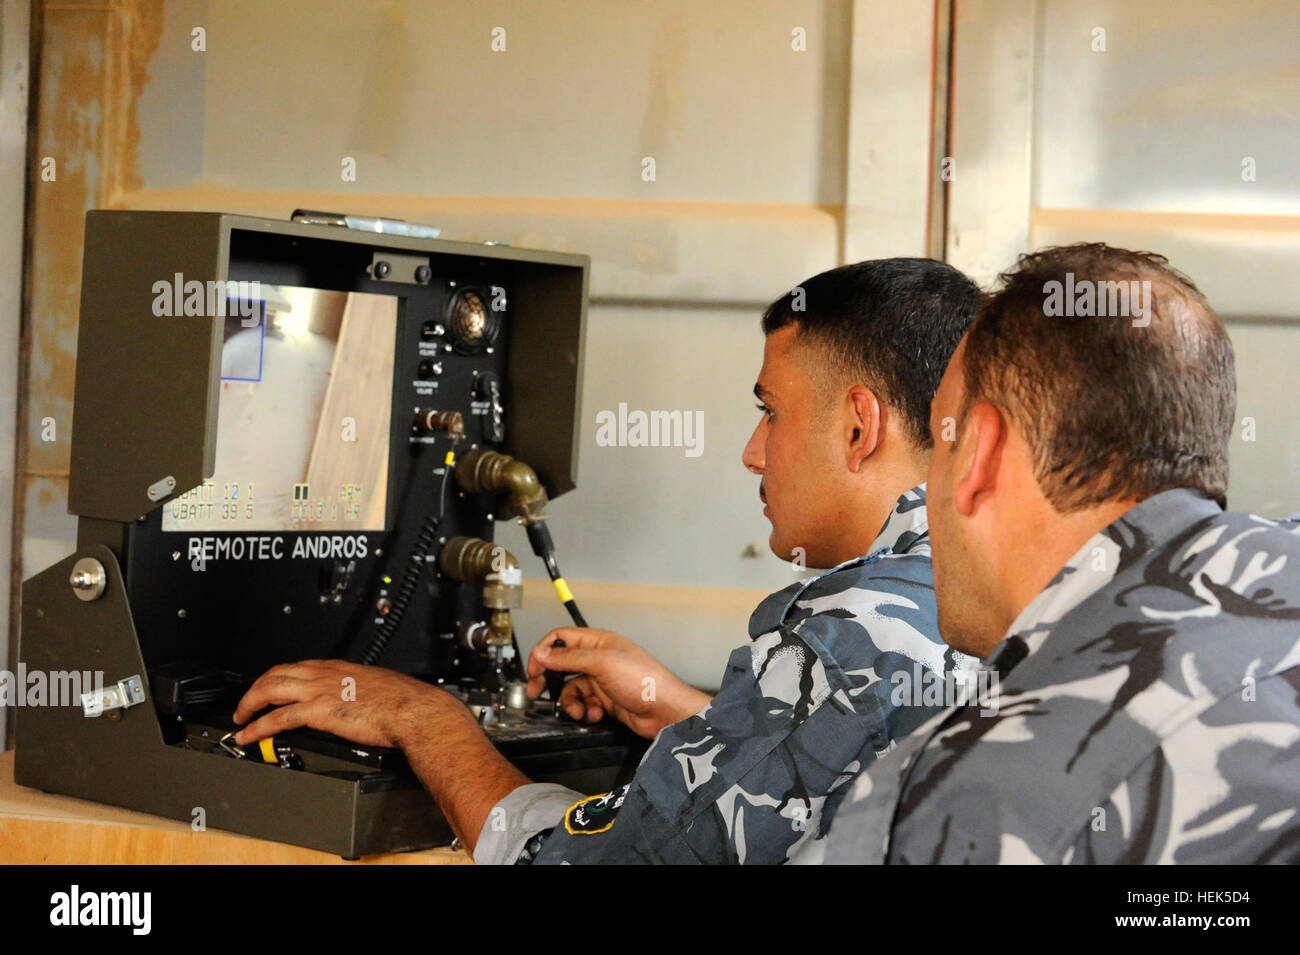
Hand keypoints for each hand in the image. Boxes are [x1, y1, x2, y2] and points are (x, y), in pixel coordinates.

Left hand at [232, 659, 465, 749]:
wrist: (413, 710)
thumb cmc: (403, 703)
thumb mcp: (376, 688)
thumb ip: (358, 692)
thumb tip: (355, 703)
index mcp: (339, 669)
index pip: (298, 667)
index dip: (277, 677)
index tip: (269, 688)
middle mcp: (325, 675)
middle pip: (276, 673)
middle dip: (255, 688)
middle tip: (245, 704)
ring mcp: (320, 691)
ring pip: (271, 689)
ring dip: (250, 703)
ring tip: (240, 718)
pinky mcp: (319, 710)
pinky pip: (279, 717)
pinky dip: (259, 727)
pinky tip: (249, 735)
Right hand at [526, 628, 710, 738]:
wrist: (664, 711)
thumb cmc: (644, 681)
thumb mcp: (602, 663)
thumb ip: (569, 657)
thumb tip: (543, 652)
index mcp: (598, 642)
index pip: (561, 639)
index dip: (544, 651)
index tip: (533, 668)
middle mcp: (599, 658)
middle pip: (562, 665)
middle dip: (549, 680)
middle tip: (537, 692)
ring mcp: (602, 680)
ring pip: (571, 689)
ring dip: (571, 702)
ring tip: (579, 710)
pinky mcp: (606, 699)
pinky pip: (584, 704)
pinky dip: (586, 711)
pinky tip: (596, 714)